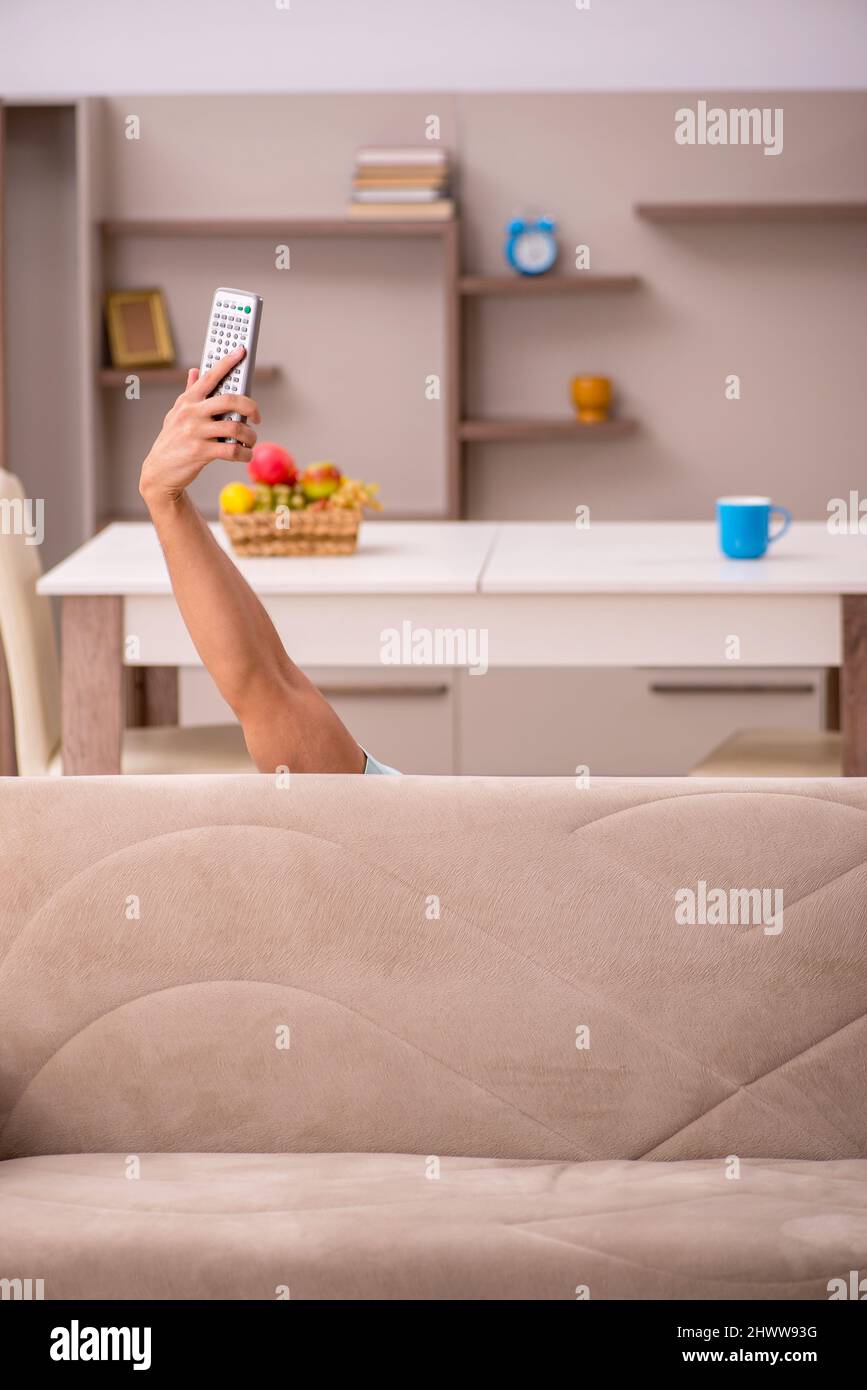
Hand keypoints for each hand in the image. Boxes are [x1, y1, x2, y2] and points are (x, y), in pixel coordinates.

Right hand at [139, 346, 261, 507]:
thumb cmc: (172, 440)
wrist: (159, 472)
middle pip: (230, 400)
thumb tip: (195, 371)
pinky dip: (244, 454)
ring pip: (235, 428)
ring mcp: (195, 432)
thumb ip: (189, 393)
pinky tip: (245, 455)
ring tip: (250, 441)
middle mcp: (191, 413)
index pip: (209, 376)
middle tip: (258, 417)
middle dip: (251, 406)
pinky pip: (232, 450)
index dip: (227, 362)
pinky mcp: (200, 452)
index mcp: (188, 400)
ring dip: (250, 436)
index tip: (241, 351)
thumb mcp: (176, 414)